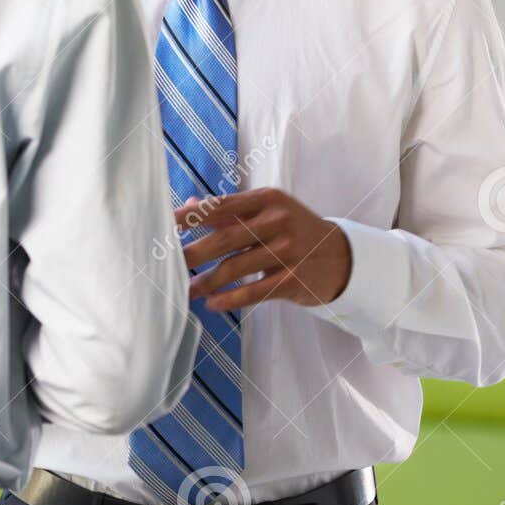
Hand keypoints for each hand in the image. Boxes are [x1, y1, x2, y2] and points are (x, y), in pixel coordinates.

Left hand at [177, 188, 351, 313]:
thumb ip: (229, 210)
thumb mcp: (268, 212)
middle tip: (166, 266)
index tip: (162, 224)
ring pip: (234, 269)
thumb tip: (189, 204)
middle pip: (223, 239)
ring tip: (185, 290)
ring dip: (205, 282)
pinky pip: (253, 292)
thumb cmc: (294, 230)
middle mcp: (277, 222)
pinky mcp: (292, 280)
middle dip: (191, 254)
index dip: (190, 216)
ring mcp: (287, 252)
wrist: (341, 257)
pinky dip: (228, 299)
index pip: (221, 206)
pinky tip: (211, 304)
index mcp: (267, 200)